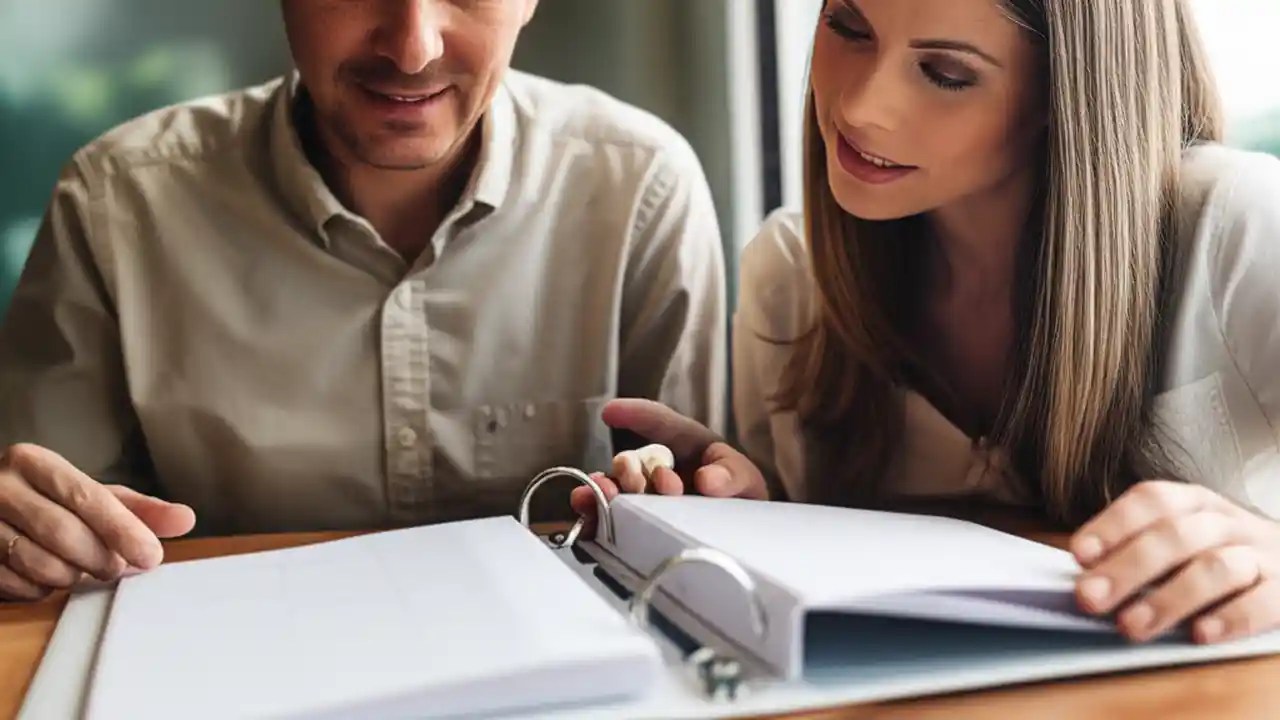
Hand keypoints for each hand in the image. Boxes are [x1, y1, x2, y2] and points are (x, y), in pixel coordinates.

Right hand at [0, 444, 195, 600]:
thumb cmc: (46, 501)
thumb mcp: (89, 496)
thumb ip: (136, 509)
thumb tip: (186, 519)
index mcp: (34, 463)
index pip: (87, 498)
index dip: (122, 530)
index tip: (151, 555)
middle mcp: (0, 487)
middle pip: (63, 533)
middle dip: (100, 559)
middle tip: (117, 568)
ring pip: (38, 564)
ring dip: (72, 576)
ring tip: (81, 569)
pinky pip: (17, 585)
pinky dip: (42, 589)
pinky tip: (48, 577)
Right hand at [569, 399, 768, 526]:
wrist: (740, 535)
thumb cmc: (740, 496)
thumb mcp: (744, 480)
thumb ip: (731, 475)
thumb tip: (706, 480)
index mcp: (685, 445)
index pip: (660, 423)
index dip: (635, 415)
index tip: (610, 412)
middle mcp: (656, 469)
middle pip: (631, 460)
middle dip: (628, 469)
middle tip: (638, 484)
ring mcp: (645, 498)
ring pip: (614, 488)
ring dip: (606, 492)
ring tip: (606, 497)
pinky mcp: (636, 524)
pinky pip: (610, 518)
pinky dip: (597, 517)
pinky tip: (591, 519)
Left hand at [1070, 480, 1279, 643]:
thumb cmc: (1218, 554)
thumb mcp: (1182, 539)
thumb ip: (1137, 551)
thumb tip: (1087, 578)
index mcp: (1194, 502)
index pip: (1152, 500)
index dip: (1114, 525)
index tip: (1080, 554)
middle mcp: (1227, 522)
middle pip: (1175, 536)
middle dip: (1127, 568)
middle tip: (1090, 598)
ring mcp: (1261, 554)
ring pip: (1216, 568)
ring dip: (1169, 598)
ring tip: (1131, 625)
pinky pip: (1264, 601)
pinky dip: (1231, 618)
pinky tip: (1200, 634)